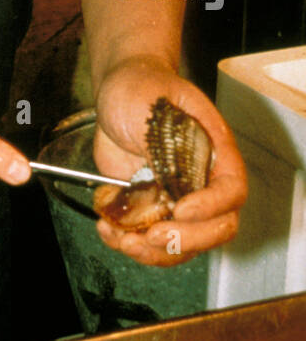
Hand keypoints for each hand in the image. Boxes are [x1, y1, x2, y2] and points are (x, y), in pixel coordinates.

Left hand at [92, 56, 246, 266]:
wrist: (118, 93)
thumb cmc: (142, 87)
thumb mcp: (155, 101)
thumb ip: (166, 136)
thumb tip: (170, 173)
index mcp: (215, 152)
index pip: (232, 191)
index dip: (212, 207)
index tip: (181, 208)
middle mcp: (203, 181)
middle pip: (216, 229)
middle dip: (185, 240)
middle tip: (152, 236)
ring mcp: (178, 198)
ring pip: (184, 244)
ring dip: (155, 252)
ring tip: (122, 239)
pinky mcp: (152, 208)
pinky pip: (151, 240)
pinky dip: (130, 244)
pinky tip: (110, 230)